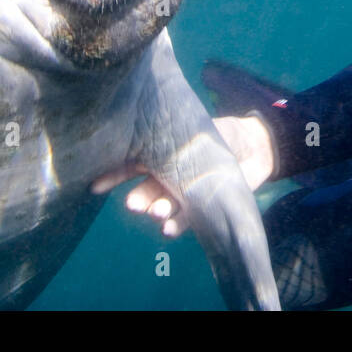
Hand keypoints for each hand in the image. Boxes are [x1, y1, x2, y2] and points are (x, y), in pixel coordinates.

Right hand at [93, 115, 274, 237]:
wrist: (254, 148)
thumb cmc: (221, 132)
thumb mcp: (197, 128)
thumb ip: (176, 132)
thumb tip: (150, 122)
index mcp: (161, 153)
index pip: (132, 165)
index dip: (113, 175)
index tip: (96, 185)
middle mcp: (168, 175)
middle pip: (148, 189)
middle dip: (140, 198)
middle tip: (134, 205)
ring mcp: (184, 192)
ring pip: (165, 204)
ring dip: (158, 210)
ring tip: (155, 214)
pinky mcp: (201, 206)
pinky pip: (186, 218)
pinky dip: (176, 224)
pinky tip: (168, 229)